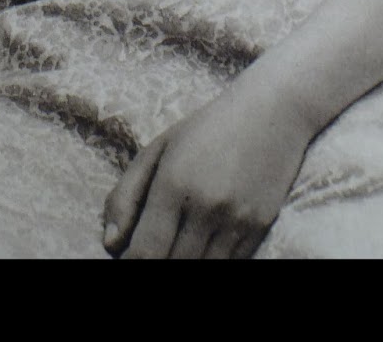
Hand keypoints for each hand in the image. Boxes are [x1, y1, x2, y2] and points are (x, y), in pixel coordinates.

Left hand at [103, 79, 313, 259]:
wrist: (272, 112)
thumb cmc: (206, 128)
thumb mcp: (158, 150)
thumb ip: (126, 195)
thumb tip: (110, 244)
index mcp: (173, 183)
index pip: (145, 252)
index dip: (132, 264)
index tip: (130, 258)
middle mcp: (206, 206)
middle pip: (172, 266)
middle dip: (156, 263)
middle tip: (151, 248)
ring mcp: (237, 220)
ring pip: (202, 270)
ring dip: (185, 263)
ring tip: (175, 245)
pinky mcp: (260, 228)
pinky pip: (230, 265)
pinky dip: (212, 261)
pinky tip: (202, 245)